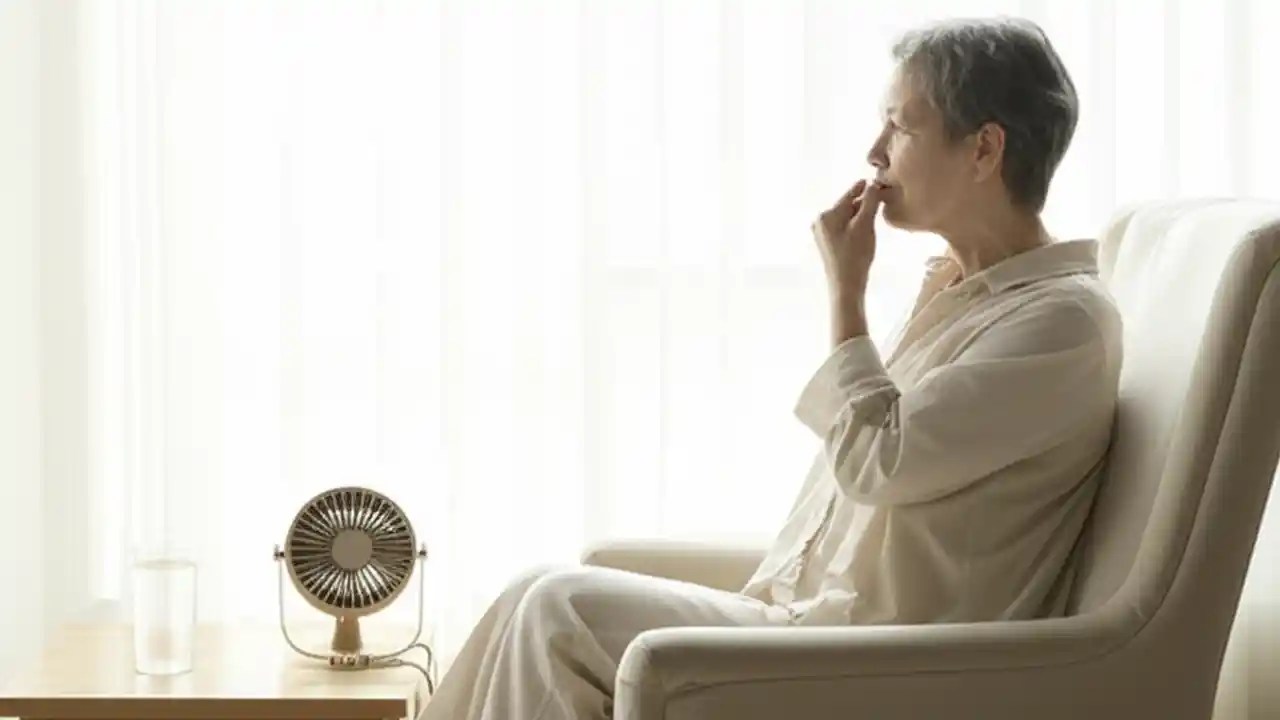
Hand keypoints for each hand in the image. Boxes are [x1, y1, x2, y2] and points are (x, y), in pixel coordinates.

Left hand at [810, 178, 886, 298]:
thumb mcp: (865, 225)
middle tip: (879, 197)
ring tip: (875, 212)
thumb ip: (869, 202)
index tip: (871, 179)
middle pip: (846, 206)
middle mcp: (820, 222)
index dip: (862, 188)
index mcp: (826, 215)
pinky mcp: (827, 244)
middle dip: (862, 202)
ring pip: (845, 217)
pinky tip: (865, 229)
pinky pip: (843, 228)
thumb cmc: (855, 255)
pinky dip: (855, 225)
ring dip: (860, 214)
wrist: (846, 286)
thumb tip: (873, 184)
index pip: (848, 196)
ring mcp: (822, 234)